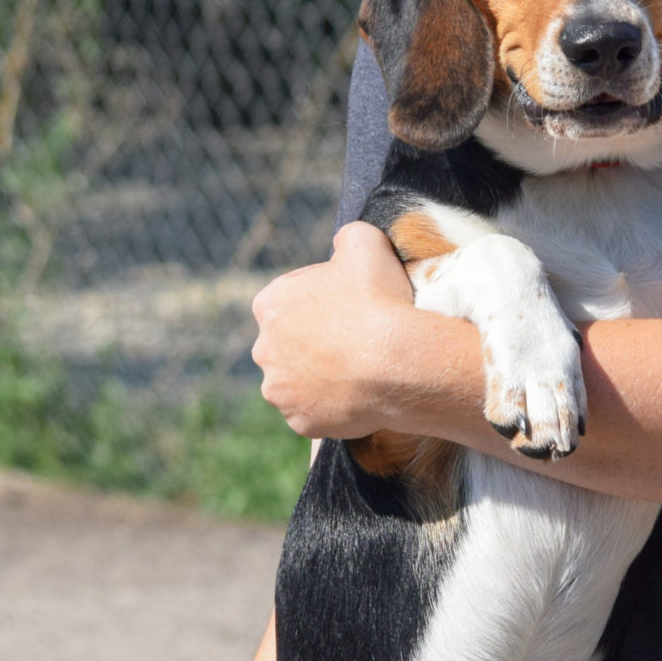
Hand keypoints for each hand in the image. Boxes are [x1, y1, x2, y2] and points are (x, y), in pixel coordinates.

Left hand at [251, 222, 416, 438]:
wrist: (398, 362)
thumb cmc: (379, 300)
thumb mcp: (365, 242)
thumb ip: (346, 238)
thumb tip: (342, 242)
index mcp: (270, 304)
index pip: (289, 302)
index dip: (320, 305)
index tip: (348, 311)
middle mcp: (264, 350)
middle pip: (288, 346)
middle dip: (312, 345)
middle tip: (352, 345)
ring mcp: (280, 391)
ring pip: (296, 384)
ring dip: (317, 380)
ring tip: (355, 375)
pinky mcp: (300, 423)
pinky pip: (314, 415)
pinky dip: (331, 409)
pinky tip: (356, 398)